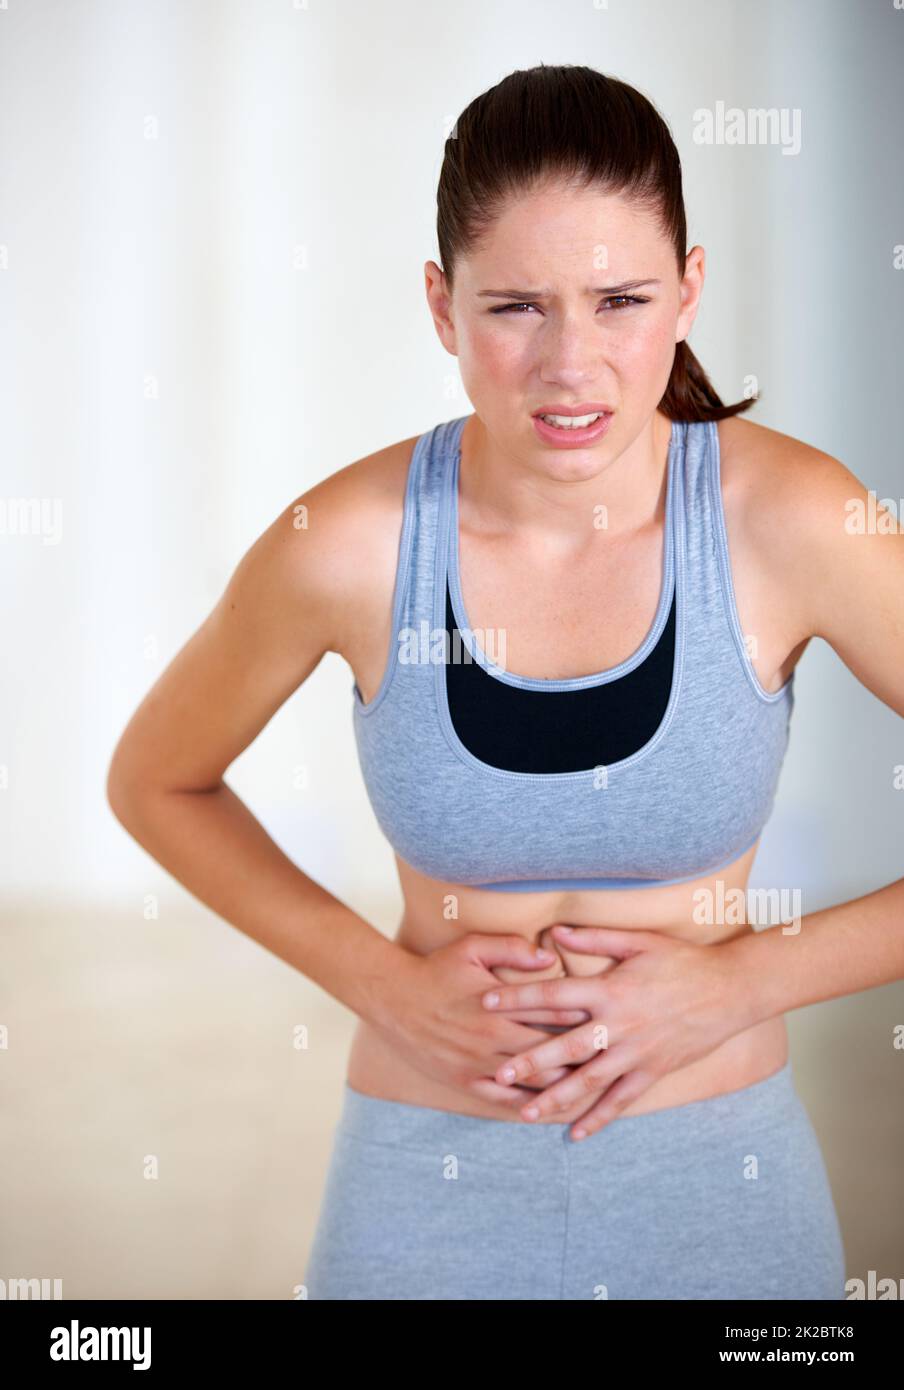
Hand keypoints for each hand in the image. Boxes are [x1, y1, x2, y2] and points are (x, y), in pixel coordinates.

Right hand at [369, 932, 590, 1109]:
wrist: (392, 999)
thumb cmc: (435, 969)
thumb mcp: (471, 948)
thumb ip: (512, 950)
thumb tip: (550, 958)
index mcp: (498, 1008)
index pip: (553, 1016)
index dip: (585, 1019)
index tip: (611, 1020)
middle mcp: (491, 1041)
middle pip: (550, 1057)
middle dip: (583, 1059)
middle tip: (614, 1058)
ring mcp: (478, 1065)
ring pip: (532, 1085)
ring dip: (562, 1088)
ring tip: (595, 1090)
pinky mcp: (465, 1081)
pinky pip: (504, 1101)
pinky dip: (529, 1106)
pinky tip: (549, 1110)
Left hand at [482, 924, 750, 1136]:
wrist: (731, 991)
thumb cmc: (683, 961)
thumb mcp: (639, 942)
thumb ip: (595, 939)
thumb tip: (555, 932)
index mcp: (611, 990)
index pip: (555, 995)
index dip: (519, 998)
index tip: (486, 1002)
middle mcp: (620, 1026)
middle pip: (566, 1046)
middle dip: (529, 1061)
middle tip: (497, 1073)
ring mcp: (637, 1053)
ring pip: (590, 1082)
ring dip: (556, 1098)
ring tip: (525, 1113)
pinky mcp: (653, 1072)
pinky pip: (621, 1101)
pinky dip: (598, 1119)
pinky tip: (576, 1134)